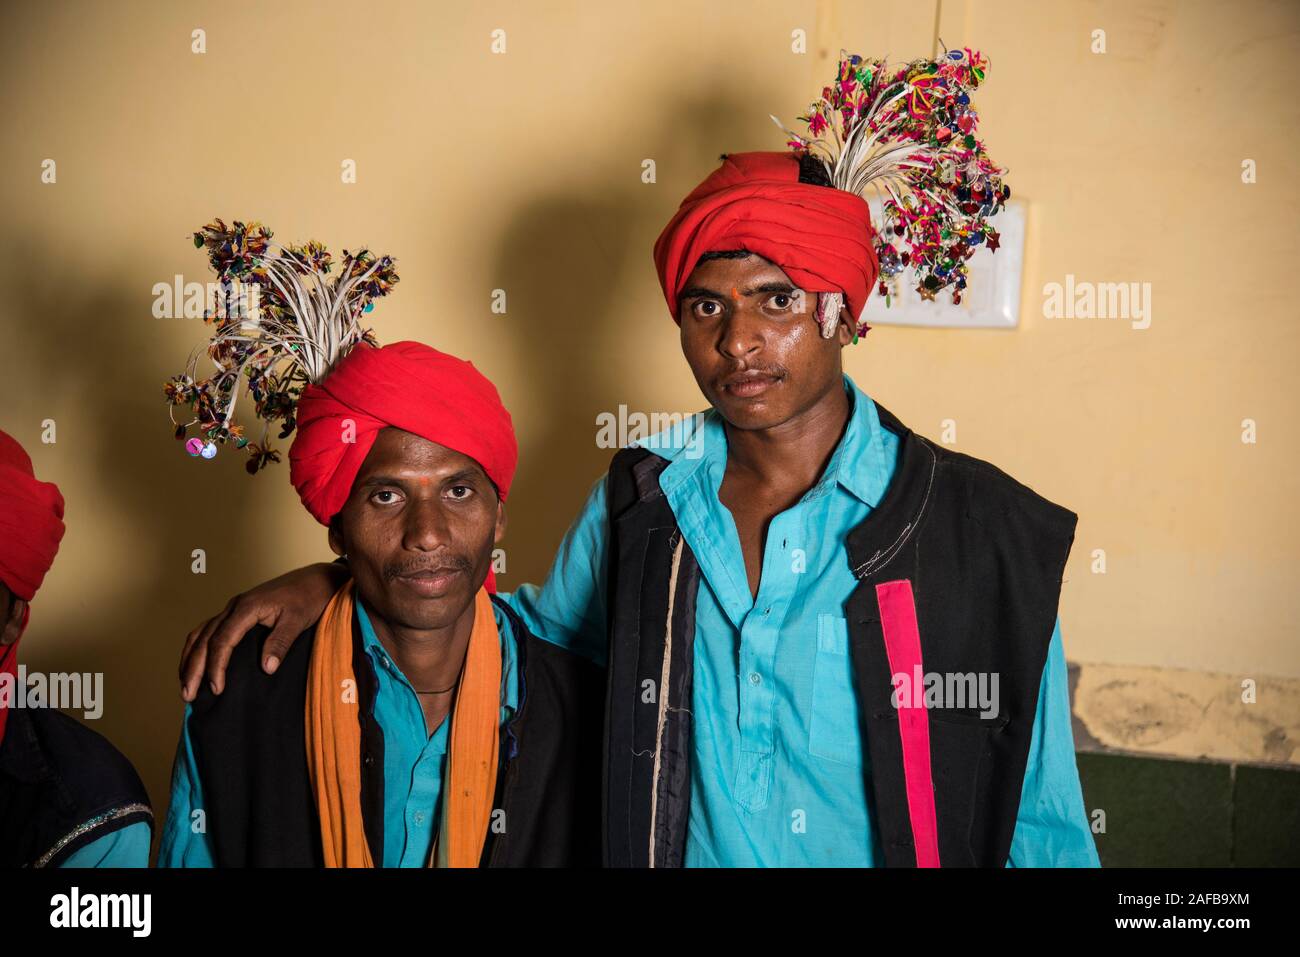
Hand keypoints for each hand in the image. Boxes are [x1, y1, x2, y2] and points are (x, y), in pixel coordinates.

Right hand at [179, 562, 348, 699]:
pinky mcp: (237, 612)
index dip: (216, 666)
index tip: (217, 689)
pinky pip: (209, 630)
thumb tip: (266, 668)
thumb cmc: (309, 597)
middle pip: (203, 639)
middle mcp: (234, 606)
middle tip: (189, 695)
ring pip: (200, 634)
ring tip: (186, 684)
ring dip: (190, 659)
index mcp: (246, 607)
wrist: (317, 579)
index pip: (221, 641)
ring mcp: (233, 608)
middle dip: (193, 668)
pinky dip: (198, 648)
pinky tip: (198, 664)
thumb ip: (281, 642)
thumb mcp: (299, 620)